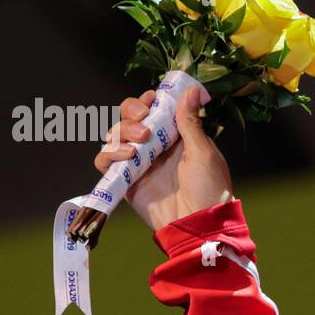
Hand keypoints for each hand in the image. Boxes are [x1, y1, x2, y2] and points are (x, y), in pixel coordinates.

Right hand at [94, 85, 234, 230]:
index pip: (153, 110)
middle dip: (131, 112)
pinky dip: (109, 153)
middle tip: (144, 121)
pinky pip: (105, 161)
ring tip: (139, 143)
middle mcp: (155, 146)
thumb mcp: (203, 151)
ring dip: (122, 131)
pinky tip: (127, 156)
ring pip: (115, 135)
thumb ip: (190, 122)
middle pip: (129, 118)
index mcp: (176, 137)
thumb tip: (191, 90)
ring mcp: (139, 163)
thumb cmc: (209, 188)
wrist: (198, 223)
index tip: (151, 99)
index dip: (147, 101)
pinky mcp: (126, 180)